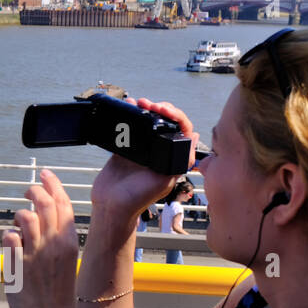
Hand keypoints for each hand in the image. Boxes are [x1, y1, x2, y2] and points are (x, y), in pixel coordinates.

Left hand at [3, 168, 79, 307]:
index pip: (64, 204)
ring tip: (19, 224)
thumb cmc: (59, 296)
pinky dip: (8, 236)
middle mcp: (54, 245)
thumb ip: (57, 240)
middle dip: (34, 191)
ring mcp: (35, 253)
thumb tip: (41, 218)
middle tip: (28, 190)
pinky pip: (8, 236)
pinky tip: (11, 245)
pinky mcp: (17, 263)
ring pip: (25, 216)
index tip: (45, 174)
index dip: (53, 184)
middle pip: (43, 203)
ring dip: (19, 215)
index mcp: (70, 243)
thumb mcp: (66, 263)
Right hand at [88, 97, 195, 229]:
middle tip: (149, 104)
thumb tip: (195, 136)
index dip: (175, 115)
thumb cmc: (139, 198)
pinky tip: (127, 107)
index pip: (182, 130)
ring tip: (138, 102)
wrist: (111, 205)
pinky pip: (130, 127)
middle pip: (166, 122)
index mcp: (173, 159)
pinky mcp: (126, 148)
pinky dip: (130, 115)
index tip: (162, 110)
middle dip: (160, 109)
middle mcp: (160, 152)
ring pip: (149, 122)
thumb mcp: (163, 181)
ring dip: (145, 109)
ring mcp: (143, 149)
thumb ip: (178, 161)